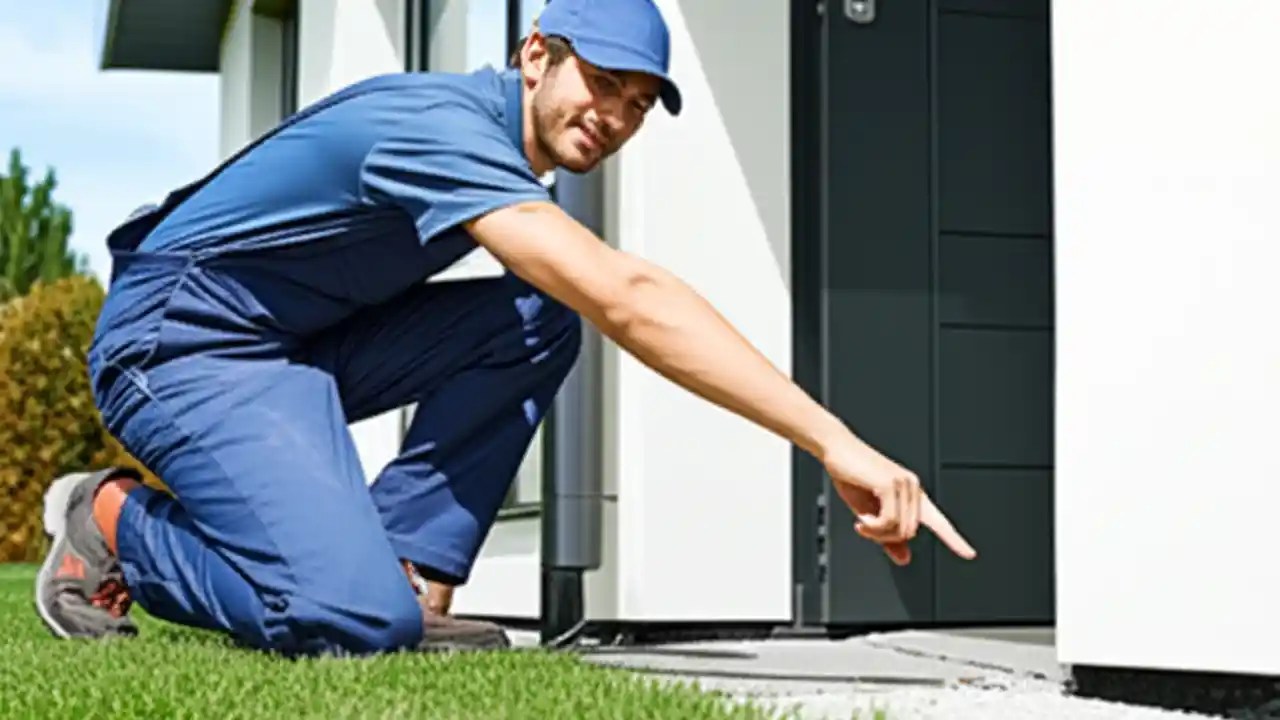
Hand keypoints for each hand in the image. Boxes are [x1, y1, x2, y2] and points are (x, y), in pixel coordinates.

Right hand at [824, 442, 976, 565]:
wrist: (836, 449)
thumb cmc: (851, 476)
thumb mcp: (869, 513)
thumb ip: (888, 536)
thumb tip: (904, 558)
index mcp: (911, 493)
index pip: (937, 520)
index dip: (954, 539)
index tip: (969, 554)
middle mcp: (913, 487)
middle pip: (909, 532)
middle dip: (884, 537)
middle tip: (864, 528)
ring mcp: (904, 484)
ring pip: (900, 529)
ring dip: (876, 533)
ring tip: (861, 523)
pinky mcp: (890, 484)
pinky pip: (889, 521)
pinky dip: (872, 527)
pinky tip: (861, 519)